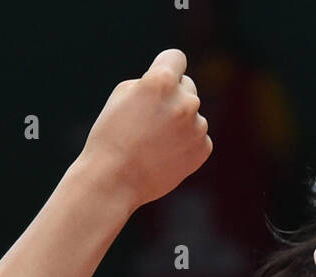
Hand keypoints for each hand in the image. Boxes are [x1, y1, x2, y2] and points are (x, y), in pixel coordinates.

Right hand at [79, 49, 211, 210]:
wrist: (115, 180)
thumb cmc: (112, 135)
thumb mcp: (123, 94)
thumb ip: (151, 82)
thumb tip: (174, 85)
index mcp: (162, 80)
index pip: (177, 58)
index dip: (166, 67)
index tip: (160, 81)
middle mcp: (185, 101)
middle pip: (187, 87)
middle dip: (173, 97)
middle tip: (150, 120)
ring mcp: (197, 126)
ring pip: (192, 114)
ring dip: (179, 122)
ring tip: (155, 142)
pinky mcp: (203, 148)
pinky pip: (198, 137)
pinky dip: (186, 143)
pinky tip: (165, 154)